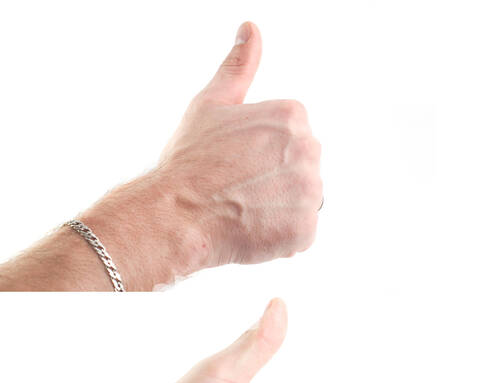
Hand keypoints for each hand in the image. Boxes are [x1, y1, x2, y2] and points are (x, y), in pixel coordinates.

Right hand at [156, 22, 321, 270]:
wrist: (176, 215)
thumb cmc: (190, 160)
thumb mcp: (212, 103)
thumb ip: (239, 66)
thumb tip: (251, 28)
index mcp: (293, 115)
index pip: (292, 135)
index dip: (262, 150)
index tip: (237, 159)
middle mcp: (310, 149)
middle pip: (301, 166)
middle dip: (275, 176)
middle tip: (238, 185)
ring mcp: (311, 191)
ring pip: (302, 199)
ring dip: (279, 205)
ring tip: (244, 206)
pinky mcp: (307, 228)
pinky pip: (301, 230)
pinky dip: (281, 234)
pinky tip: (253, 227)